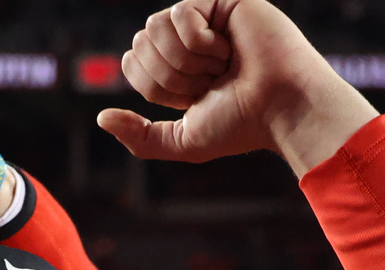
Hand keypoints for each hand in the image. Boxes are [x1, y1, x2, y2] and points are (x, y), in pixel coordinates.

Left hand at [97, 0, 375, 174]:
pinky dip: (201, 42)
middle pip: (139, 44)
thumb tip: (101, 118)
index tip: (195, 98)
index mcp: (176, 66)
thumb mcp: (184, 140)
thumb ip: (142, 137)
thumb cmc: (242, 125)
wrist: (282, 108)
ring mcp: (204, 15)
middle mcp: (187, 38)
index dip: (157, 88)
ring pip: (155, 27)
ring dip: (187, 60)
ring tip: (222, 66)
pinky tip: (229, 48)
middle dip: (172, 75)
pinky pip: (180, 13)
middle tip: (212, 83)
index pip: (132, 63)